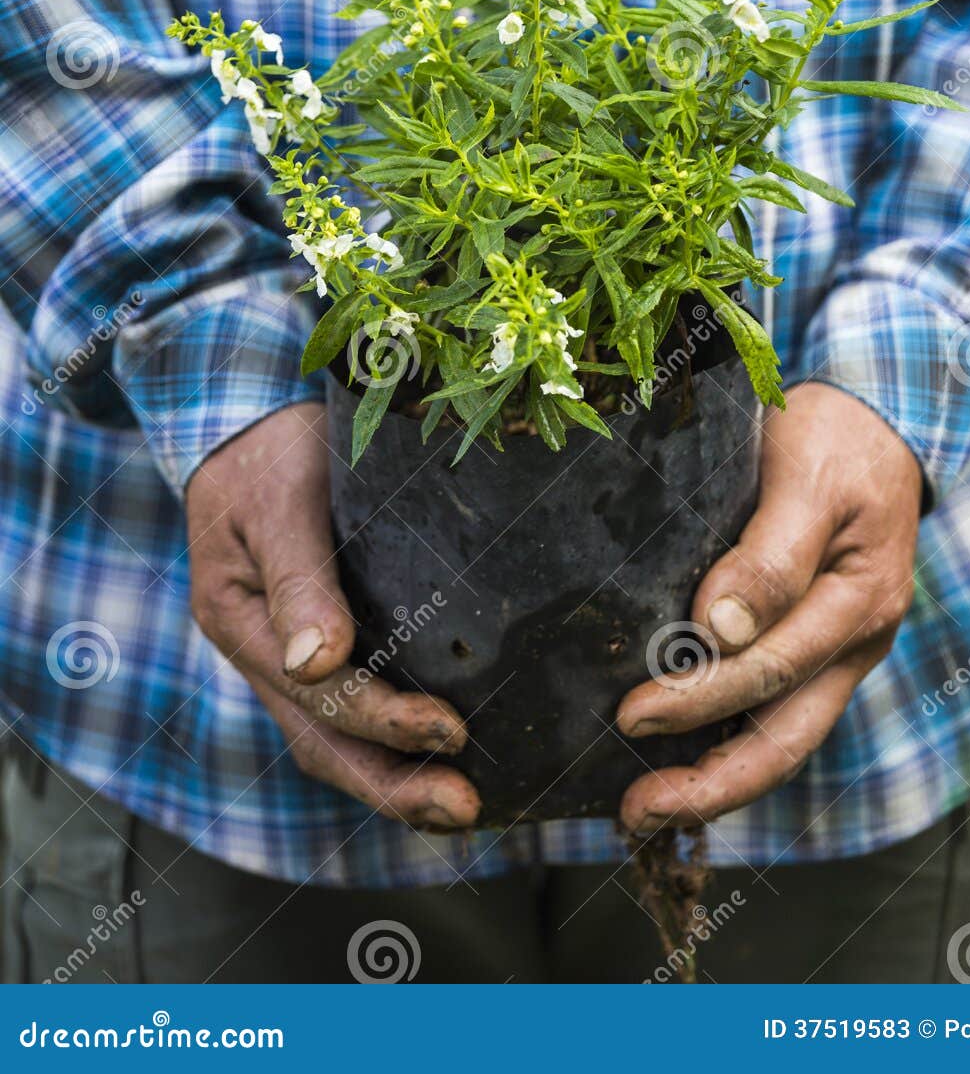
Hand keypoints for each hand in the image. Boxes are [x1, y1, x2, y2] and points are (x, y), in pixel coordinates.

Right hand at [185, 401, 479, 829]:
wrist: (253, 421)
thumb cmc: (271, 448)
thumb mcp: (280, 497)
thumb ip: (298, 575)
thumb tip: (318, 661)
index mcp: (240, 619)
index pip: (316, 695)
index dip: (384, 721)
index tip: (450, 730)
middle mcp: (261, 651)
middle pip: (322, 741)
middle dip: (393, 785)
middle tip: (466, 810)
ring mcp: (285, 653)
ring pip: (334, 738)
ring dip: (395, 778)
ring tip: (463, 806)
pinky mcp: (317, 642)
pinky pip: (348, 710)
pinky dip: (391, 741)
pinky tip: (443, 756)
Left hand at [617, 383, 920, 833]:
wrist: (878, 421)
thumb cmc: (836, 439)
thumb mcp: (806, 478)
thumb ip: (770, 554)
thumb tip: (717, 628)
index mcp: (859, 601)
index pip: (771, 668)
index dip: (698, 697)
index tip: (632, 715)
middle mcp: (855, 642)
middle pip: (786, 738)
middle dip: (711, 785)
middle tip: (634, 810)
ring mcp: (839, 650)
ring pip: (782, 737)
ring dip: (718, 780)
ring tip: (648, 807)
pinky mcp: (816, 645)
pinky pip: (776, 711)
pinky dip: (729, 742)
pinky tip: (679, 759)